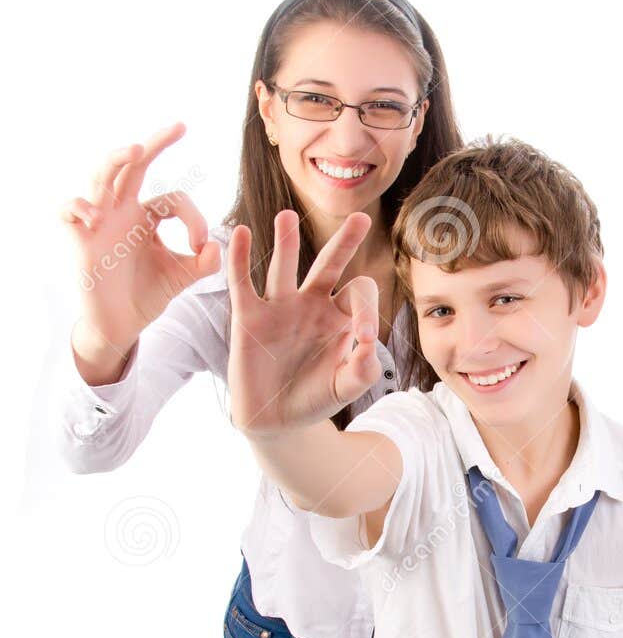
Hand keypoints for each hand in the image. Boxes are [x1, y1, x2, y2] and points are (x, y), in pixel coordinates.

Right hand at [63, 121, 219, 371]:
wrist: (122, 324)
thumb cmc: (147, 294)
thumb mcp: (181, 277)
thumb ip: (203, 264)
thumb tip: (216, 246)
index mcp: (148, 216)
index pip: (173, 200)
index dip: (193, 218)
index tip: (201, 245)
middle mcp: (123, 210)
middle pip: (134, 166)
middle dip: (156, 144)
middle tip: (179, 127)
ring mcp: (100, 220)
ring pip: (102, 176)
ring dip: (117, 160)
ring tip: (137, 150)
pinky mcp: (80, 237)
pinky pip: (69, 211)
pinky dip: (77, 207)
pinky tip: (94, 215)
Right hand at [226, 209, 381, 436]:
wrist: (278, 421)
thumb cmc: (316, 399)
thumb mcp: (345, 388)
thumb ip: (363, 368)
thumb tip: (368, 341)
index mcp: (340, 318)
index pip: (358, 294)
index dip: (366, 308)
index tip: (364, 336)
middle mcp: (311, 305)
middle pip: (329, 265)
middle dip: (344, 242)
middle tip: (361, 218)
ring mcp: (279, 308)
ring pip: (284, 267)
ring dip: (285, 241)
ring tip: (286, 216)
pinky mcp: (249, 317)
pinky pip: (242, 283)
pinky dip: (238, 259)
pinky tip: (240, 232)